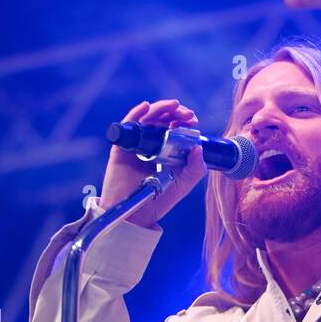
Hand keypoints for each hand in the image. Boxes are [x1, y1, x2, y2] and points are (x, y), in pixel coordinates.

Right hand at [99, 99, 206, 228]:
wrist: (136, 216)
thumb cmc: (157, 202)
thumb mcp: (182, 186)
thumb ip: (194, 170)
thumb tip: (199, 148)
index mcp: (164, 151)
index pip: (172, 128)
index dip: (182, 121)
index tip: (192, 120)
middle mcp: (150, 145)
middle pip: (160, 120)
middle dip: (174, 112)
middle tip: (186, 114)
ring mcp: (135, 145)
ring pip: (146, 119)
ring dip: (160, 108)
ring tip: (174, 105)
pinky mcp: (121, 148)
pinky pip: (127, 127)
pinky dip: (136, 114)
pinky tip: (146, 107)